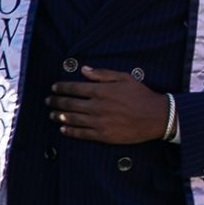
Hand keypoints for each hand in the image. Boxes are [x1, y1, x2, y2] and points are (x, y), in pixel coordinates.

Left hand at [47, 66, 168, 144]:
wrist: (155, 117)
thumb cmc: (140, 95)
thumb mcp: (123, 78)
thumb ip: (102, 74)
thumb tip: (84, 70)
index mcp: (101, 90)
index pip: (74, 88)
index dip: (62, 87)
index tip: (54, 87)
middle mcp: (97, 106)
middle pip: (70, 104)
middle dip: (56, 101)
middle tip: (48, 101)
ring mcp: (99, 122)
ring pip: (73, 119)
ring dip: (59, 116)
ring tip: (51, 115)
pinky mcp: (103, 134)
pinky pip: (82, 133)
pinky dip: (70, 131)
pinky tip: (63, 129)